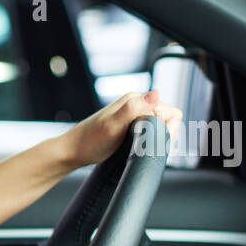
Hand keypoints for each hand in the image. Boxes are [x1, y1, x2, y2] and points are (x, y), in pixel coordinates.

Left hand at [57, 90, 182, 171]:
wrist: (73, 152)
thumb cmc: (90, 141)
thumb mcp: (114, 126)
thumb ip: (135, 109)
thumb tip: (156, 93)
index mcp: (136, 99)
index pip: (171, 112)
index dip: (169, 129)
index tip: (154, 140)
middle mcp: (135, 104)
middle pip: (167, 120)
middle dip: (161, 135)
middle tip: (143, 146)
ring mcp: (132, 114)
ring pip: (158, 127)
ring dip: (154, 138)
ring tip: (137, 147)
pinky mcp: (128, 125)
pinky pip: (149, 131)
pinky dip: (147, 141)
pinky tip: (135, 148)